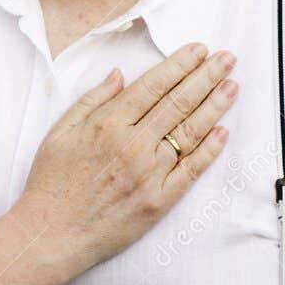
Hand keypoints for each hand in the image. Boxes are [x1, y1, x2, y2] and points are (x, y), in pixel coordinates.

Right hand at [16, 43, 236, 275]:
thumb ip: (92, 100)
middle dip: (206, 77)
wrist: (52, 233)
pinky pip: (191, 170)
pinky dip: (210, 150)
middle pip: (178, 103)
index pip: (153, 86)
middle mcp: (133, 145)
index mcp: (108, 124)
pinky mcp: (159, 200)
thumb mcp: (60, 132)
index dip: (180, 65)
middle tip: (227, 58)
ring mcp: (149, 173)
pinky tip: (223, 131)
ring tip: (232, 87)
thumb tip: (119, 74)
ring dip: (215, 106)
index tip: (199, 50)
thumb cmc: (51, 183)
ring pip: (190, 132)